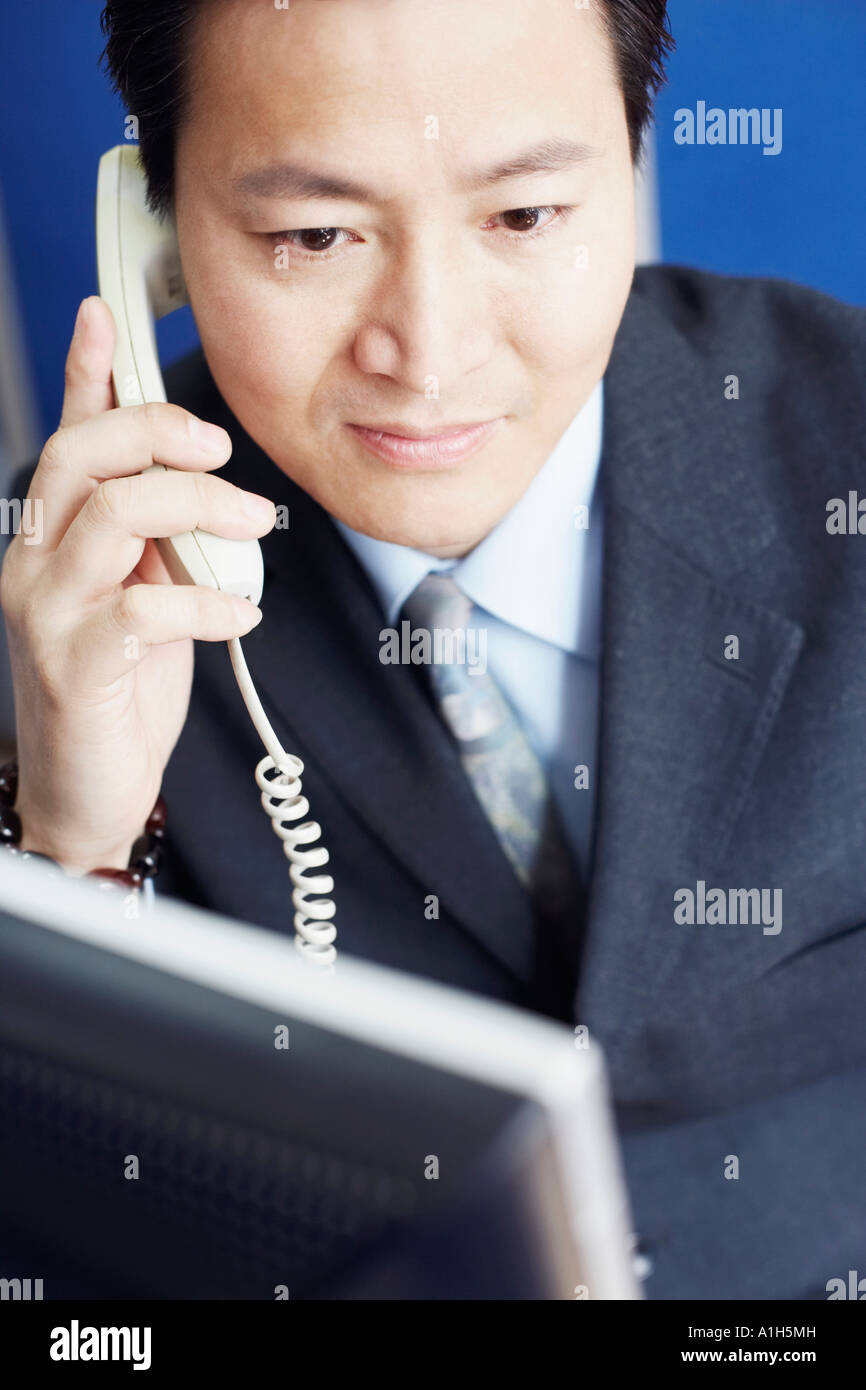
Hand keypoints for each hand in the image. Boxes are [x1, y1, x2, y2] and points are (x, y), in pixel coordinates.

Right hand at [0, 295, 274, 871]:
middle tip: (224, 455)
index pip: (66, 436)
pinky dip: (207, 603)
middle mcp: (33, 561)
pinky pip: (143, 607)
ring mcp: (45, 612)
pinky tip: (241, 615)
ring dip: (198, 510)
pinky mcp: (75, 665)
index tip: (108, 313)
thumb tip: (197, 473)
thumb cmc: (121, 685)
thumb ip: (154, 532)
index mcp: (51, 535)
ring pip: (113, 517)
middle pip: (82, 457)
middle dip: (160, 435)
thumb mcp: (142, 588)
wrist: (87, 788)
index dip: (86, 372)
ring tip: (254, 528)